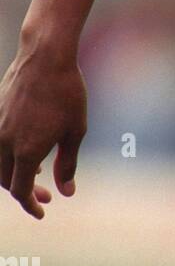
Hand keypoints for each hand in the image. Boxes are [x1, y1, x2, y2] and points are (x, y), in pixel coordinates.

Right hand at [0, 45, 86, 217]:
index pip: (21, 192)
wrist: (46, 55)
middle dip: (26, 192)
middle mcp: (5, 143)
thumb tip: (67, 192)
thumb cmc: (67, 91)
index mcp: (26, 152)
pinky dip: (11, 153)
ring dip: (16, 173)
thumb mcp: (76, 130)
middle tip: (47, 194)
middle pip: (7, 181)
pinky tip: (29, 145)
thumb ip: (68, 164)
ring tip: (40, 171)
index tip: (43, 211)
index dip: (32, 205)